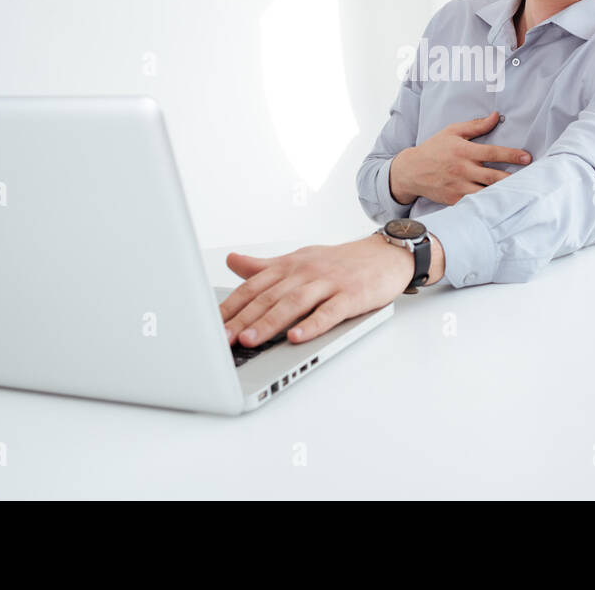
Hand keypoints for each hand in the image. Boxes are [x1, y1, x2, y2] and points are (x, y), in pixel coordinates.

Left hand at [221, 233, 444, 346]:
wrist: (385, 254)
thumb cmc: (339, 262)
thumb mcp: (299, 260)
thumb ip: (264, 266)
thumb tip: (231, 260)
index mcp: (289, 265)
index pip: (253, 286)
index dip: (230, 306)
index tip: (209, 326)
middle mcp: (305, 272)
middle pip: (268, 297)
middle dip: (243, 319)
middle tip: (221, 340)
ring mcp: (329, 283)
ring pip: (294, 303)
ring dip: (270, 322)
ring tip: (251, 340)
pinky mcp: (351, 295)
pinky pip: (329, 312)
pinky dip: (312, 325)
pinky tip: (296, 337)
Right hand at [389, 110, 530, 206]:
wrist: (411, 171)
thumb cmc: (434, 148)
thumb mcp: (452, 131)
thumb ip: (476, 125)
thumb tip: (497, 116)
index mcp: (464, 151)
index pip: (492, 153)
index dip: (511, 155)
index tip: (527, 157)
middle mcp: (463, 170)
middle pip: (493, 177)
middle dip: (514, 179)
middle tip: (532, 179)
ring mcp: (459, 187)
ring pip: (487, 193)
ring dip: (504, 194)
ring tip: (522, 194)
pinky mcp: (455, 200)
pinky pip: (476, 204)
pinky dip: (489, 205)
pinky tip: (503, 205)